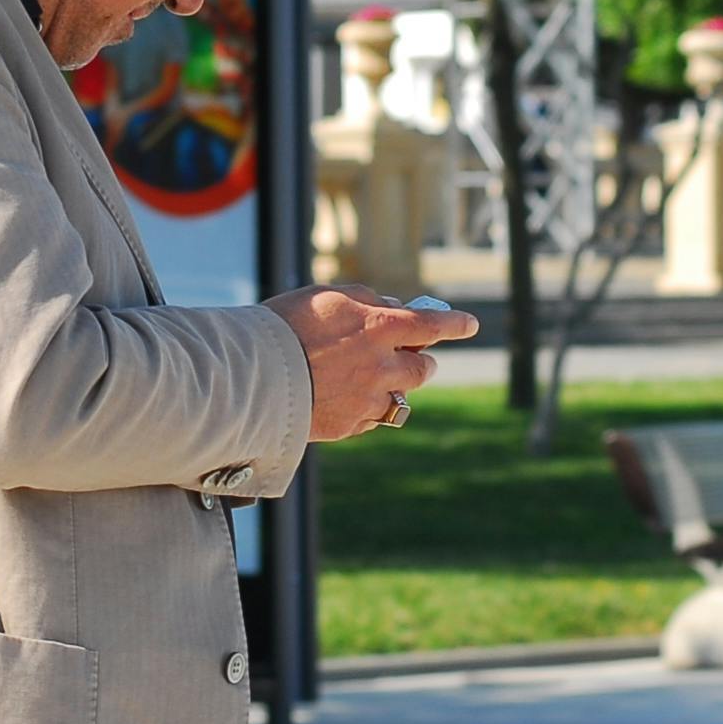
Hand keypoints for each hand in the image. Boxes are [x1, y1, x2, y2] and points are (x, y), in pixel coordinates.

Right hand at [262, 285, 478, 442]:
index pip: (431, 325)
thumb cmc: (285, 326)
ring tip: (369, 380)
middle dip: (422, 363)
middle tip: (414, 358)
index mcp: (379, 328)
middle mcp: (381, 367)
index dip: (454, 324)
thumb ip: (365, 300)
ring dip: (393, 388)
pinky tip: (342, 398)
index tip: (470, 324)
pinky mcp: (348, 426)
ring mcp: (367, 400)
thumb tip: (391, 308)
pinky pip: (371, 418)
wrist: (252, 375)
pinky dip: (366, 408)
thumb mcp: (327, 297)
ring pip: (399, 399)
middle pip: (422, 370)